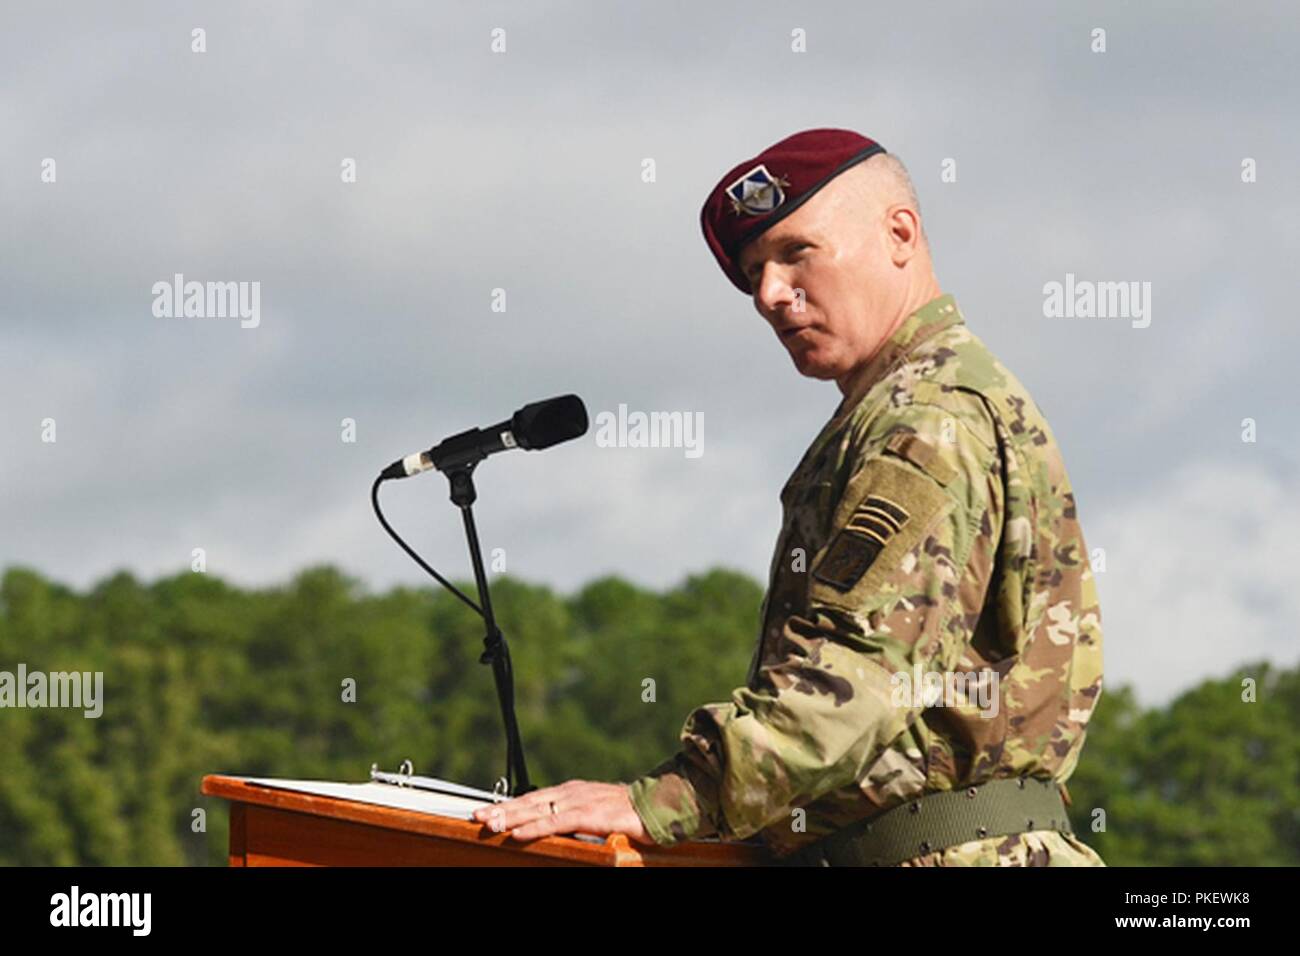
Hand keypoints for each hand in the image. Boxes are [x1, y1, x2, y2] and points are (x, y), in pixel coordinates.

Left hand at [471, 779, 655, 845]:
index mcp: (571, 792)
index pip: (532, 798)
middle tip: (475, 816)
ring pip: (538, 809)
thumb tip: (549, 828)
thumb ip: (571, 818)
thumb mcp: (593, 814)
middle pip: (529, 801)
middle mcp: (572, 793)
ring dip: (512, 817)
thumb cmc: (627, 813)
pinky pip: (558, 821)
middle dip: (501, 809)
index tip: (485, 812)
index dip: (508, 805)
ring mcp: (581, 801)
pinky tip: (520, 832)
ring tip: (490, 824)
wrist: (658, 805)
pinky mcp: (591, 814)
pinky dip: (536, 827)